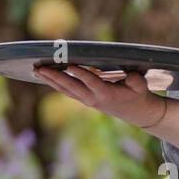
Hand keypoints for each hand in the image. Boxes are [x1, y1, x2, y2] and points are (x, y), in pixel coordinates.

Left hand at [34, 65, 165, 128]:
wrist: (136, 113)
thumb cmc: (138, 95)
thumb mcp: (141, 86)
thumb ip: (135, 80)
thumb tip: (129, 75)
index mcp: (107, 94)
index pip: (91, 82)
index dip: (81, 73)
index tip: (70, 65)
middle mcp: (93, 98)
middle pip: (71, 87)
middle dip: (55, 76)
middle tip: (40, 68)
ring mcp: (87, 100)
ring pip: (66, 90)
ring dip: (51, 80)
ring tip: (36, 70)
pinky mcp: (85, 100)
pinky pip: (68, 92)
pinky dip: (56, 84)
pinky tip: (45, 77)